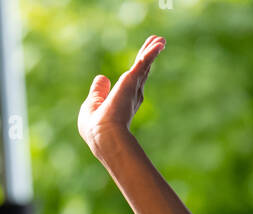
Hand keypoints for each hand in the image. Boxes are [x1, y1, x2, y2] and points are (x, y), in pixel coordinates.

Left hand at [78, 35, 165, 154]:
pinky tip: (159, 42)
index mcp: (123, 103)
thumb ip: (98, 92)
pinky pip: (143, 61)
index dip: (133, 76)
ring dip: (151, 50)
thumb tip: (102, 78)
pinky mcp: (131, 80)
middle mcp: (131, 95)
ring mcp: (133, 87)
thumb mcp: (92, 106)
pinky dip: (151, 52)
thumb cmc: (95, 127)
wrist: (104, 135)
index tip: (139, 66)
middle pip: (141, 72)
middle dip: (148, 58)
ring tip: (160, 39)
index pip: (129, 86)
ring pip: (144, 65)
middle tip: (157, 45)